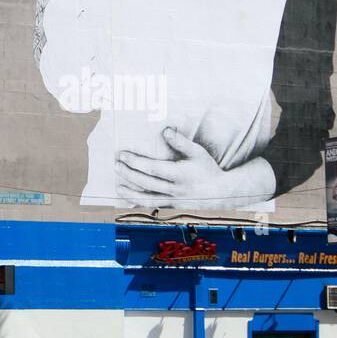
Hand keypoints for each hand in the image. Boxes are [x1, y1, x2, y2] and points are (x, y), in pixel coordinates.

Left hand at [116, 130, 275, 205]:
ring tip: (118, 187)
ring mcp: (173, 200)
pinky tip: (130, 200)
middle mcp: (174, 189)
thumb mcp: (198, 152)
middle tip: (116, 165)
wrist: (220, 193)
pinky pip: (153, 206)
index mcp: (179, 174)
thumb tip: (165, 130)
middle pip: (146, 183)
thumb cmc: (208, 170)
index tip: (123, 156)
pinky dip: (140, 203)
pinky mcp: (172, 206)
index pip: (152, 169)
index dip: (135, 163)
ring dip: (131, 194)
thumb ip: (181, 142)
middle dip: (129, 174)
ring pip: (147, 199)